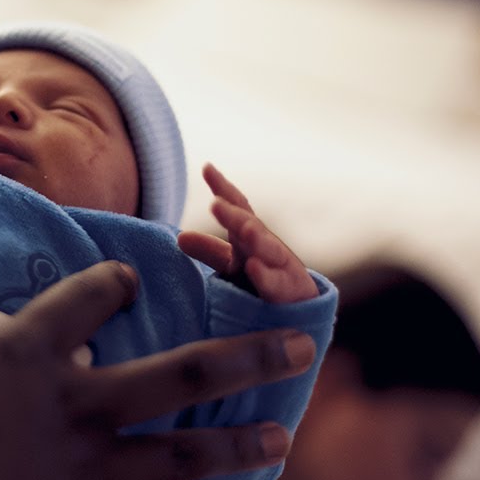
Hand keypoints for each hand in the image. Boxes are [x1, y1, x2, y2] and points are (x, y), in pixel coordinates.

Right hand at [0, 262, 318, 479]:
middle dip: (246, 355)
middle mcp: (77, 407)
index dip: (113, 283)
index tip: (132, 279)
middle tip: (298, 346)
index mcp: (27, 354)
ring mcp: (92, 474)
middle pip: (180, 374)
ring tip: (282, 436)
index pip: (86, 300)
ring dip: (240, 443)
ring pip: (188, 453)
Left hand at [177, 164, 316, 303]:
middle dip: (235, 215)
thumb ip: (209, 250)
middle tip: (216, 203)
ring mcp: (282, 268)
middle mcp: (267, 247)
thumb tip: (180, 237)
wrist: (298, 311)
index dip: (224, 189)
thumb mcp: (232, 265)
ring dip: (256, 239)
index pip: (238, 207)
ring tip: (243, 230)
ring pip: (269, 251)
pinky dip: (266, 277)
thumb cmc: (261, 281)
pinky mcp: (293, 292)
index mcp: (250, 236)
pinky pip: (278, 285)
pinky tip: (254, 267)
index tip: (207, 168)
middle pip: (251, 226)